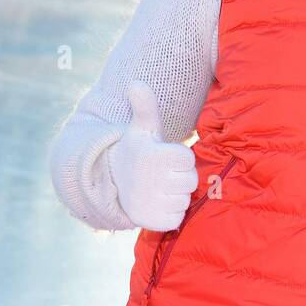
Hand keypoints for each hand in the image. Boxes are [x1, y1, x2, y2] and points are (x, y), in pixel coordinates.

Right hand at [107, 81, 198, 231]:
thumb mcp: (142, 129)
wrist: (115, 183)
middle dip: (179, 177)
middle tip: (162, 174)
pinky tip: (157, 203)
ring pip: (184, 200)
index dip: (179, 158)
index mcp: (155, 155)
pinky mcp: (153, 222)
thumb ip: (145, 107)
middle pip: (190, 180)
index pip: (188, 159)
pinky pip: (177, 218)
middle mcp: (153, 180)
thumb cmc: (138, 152)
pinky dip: (171, 213)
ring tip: (158, 188)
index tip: (165, 157)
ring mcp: (152, 202)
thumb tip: (136, 83)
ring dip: (176, 195)